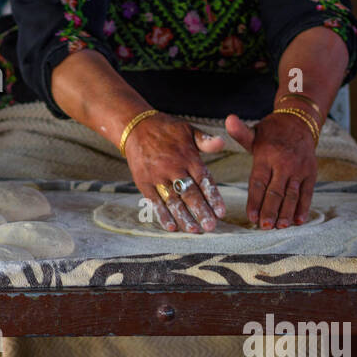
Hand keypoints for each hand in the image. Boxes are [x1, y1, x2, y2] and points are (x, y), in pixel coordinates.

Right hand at [124, 114, 227, 231]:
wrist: (134, 126)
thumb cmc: (167, 130)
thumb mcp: (188, 130)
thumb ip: (206, 140)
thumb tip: (222, 143)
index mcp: (188, 156)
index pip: (204, 180)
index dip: (213, 197)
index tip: (221, 212)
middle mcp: (173, 167)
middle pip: (190, 193)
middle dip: (201, 211)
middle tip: (210, 226)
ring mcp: (157, 176)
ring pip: (173, 200)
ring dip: (184, 217)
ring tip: (194, 230)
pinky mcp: (143, 182)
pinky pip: (154, 201)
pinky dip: (162, 214)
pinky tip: (172, 227)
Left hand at [226, 112, 318, 228]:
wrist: (300, 122)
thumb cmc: (272, 133)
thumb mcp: (254, 132)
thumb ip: (240, 133)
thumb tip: (228, 119)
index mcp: (266, 155)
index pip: (259, 182)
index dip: (255, 200)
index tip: (251, 216)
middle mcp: (284, 163)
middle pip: (275, 191)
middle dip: (270, 210)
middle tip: (264, 226)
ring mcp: (299, 169)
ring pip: (291, 194)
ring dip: (286, 212)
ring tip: (280, 226)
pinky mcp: (310, 173)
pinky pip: (307, 193)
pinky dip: (303, 207)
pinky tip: (298, 221)